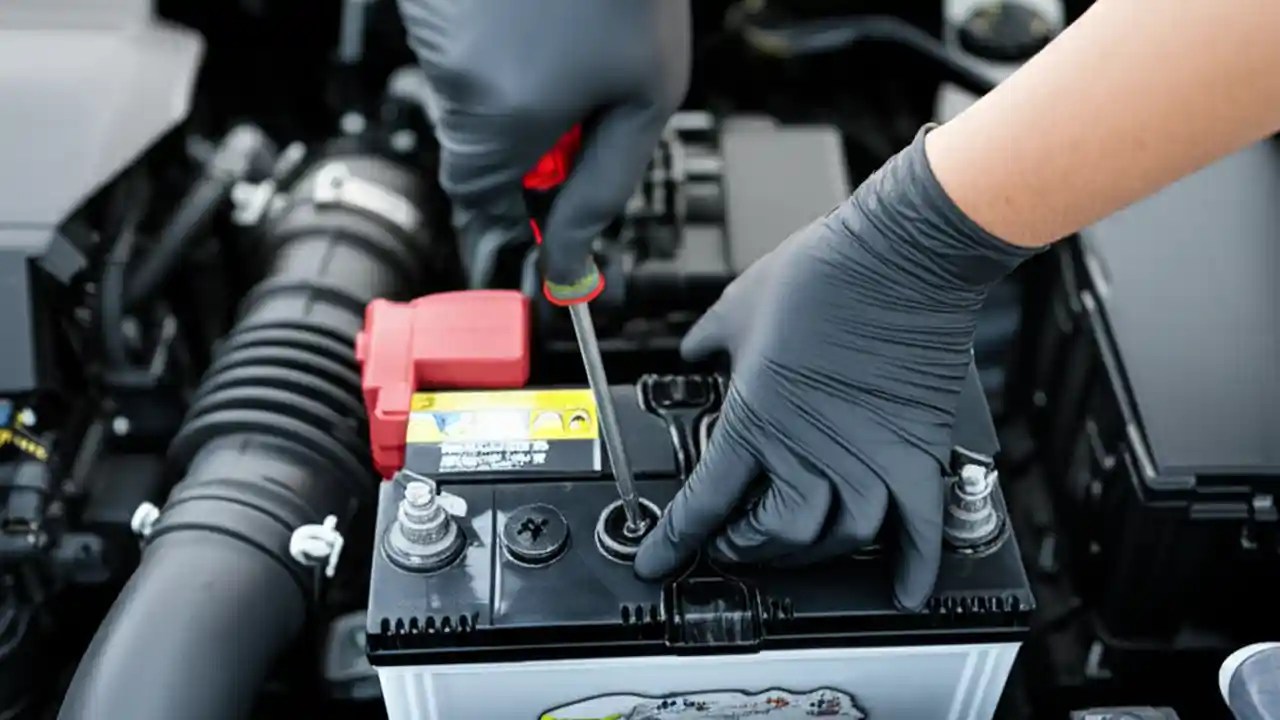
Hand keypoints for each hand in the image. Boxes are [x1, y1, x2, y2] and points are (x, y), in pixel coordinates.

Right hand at [397, 0, 690, 287]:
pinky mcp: (426, 6)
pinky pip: (460, 50)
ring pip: (470, 99)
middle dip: (525, 150)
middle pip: (476, 155)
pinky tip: (537, 17)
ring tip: (565, 41)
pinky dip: (496, 49)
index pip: (479, 210)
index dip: (506, 228)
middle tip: (579, 109)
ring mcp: (432, 38)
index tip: (532, 236)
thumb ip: (602, 186)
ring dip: (514, 93)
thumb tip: (569, 256)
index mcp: (503, 122)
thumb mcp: (644, 98)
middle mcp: (453, 84)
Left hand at [633, 129, 1036, 610]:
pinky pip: (920, 529)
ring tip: (797, 547)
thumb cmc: (822, 274)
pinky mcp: (917, 452)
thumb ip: (706, 344)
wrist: (898, 254)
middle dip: (745, 550)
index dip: (674, 544)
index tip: (657, 564)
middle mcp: (810, 450)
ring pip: (839, 541)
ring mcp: (868, 457)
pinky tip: (904, 590)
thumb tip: (692, 354)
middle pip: (774, 538)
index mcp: (756, 419)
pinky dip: (914, 567)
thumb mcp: (735, 309)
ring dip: (812, 556)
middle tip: (734, 542)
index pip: (704, 504)